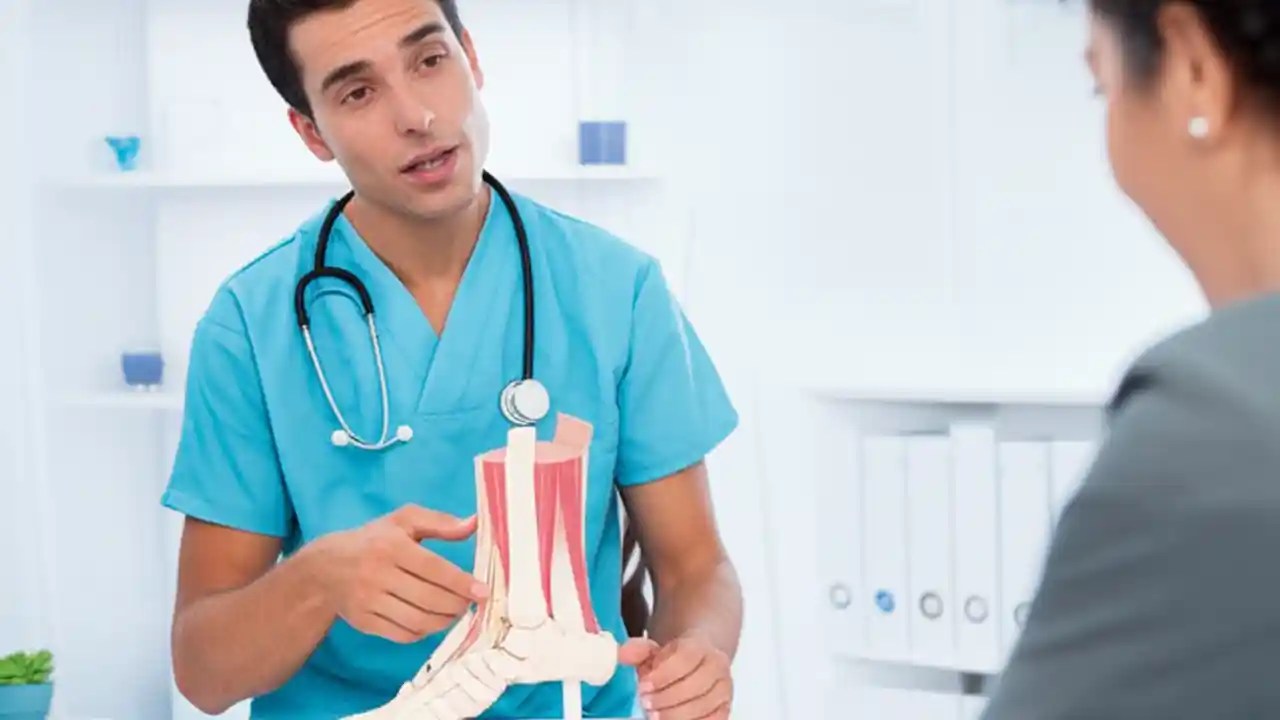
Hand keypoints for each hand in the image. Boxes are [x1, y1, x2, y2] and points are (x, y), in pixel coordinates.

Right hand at [316, 503, 486, 643]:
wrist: (325, 568)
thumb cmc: (373, 540)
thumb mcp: (403, 520)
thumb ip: (440, 522)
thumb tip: (473, 524)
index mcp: (391, 546)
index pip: (433, 568)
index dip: (461, 583)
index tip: (482, 592)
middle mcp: (377, 574)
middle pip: (428, 599)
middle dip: (457, 604)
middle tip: (471, 602)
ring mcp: (369, 601)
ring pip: (417, 620)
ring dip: (444, 621)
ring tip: (454, 612)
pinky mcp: (364, 622)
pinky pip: (402, 634)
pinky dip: (424, 631)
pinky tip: (432, 621)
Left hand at [619, 635, 732, 718]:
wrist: (698, 663)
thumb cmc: (673, 660)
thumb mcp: (653, 650)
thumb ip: (637, 650)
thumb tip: (622, 654)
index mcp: (700, 646)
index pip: (685, 658)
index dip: (663, 675)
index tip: (643, 686)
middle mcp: (717, 666)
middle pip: (696, 685)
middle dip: (667, 698)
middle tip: (645, 704)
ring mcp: (724, 690)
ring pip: (704, 706)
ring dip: (677, 714)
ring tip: (654, 716)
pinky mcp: (724, 709)